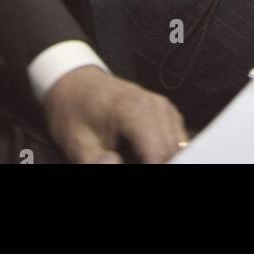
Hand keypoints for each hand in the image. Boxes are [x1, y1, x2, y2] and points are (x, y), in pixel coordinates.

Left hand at [41, 65, 186, 163]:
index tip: (133, 169)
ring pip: (179, 146)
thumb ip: (94, 162)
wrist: (76, 84)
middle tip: (131, 162)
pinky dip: (168, 153)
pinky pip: (177, 139)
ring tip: (137, 160)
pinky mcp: (165, 112)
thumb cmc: (75, 112)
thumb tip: (114, 165)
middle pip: (172, 151)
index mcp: (131, 109)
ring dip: (165, 159)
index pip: (158, 152)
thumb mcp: (75, 143)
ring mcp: (162, 106)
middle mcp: (153, 104)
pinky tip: (147, 158)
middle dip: (160, 164)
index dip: (153, 169)